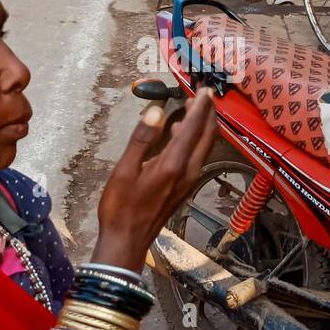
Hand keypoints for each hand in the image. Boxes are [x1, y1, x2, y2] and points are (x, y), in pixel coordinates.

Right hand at [92, 88, 218, 273]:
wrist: (127, 241)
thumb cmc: (121, 207)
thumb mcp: (124, 170)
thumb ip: (142, 138)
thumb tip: (157, 110)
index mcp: (173, 164)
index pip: (193, 127)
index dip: (200, 105)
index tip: (203, 88)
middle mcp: (187, 171)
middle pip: (207, 136)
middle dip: (208, 113)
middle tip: (202, 94)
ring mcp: (188, 181)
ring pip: (204, 147)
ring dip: (202, 126)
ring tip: (192, 108)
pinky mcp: (184, 187)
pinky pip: (196, 156)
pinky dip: (194, 140)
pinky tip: (179, 134)